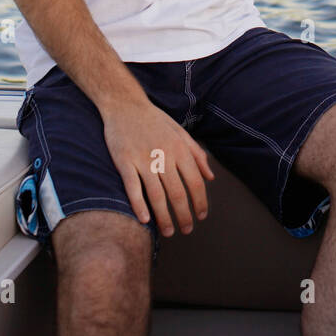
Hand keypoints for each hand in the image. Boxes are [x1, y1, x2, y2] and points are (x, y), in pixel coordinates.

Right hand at [102, 98, 214, 236]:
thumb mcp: (180, 132)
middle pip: (177, 193)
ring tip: (168, 231)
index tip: (201, 217)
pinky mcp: (124, 160)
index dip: (200, 202)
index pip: (195, 182)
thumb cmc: (155, 120)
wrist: (125, 104)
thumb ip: (197, 154)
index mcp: (180, 149)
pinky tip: (144, 220)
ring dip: (164, 217)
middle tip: (186, 230)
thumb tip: (210, 177)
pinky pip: (133, 187)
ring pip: (156, 195)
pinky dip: (139, 205)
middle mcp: (164, 155)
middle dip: (184, 215)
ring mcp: (143, 158)